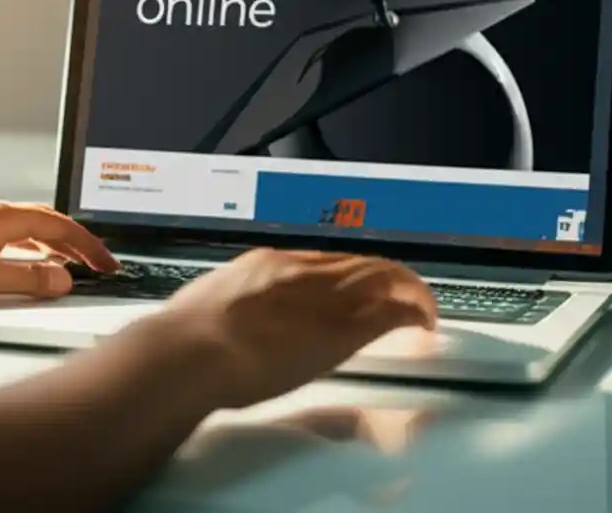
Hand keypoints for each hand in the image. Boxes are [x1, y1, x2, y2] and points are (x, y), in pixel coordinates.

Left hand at [0, 201, 118, 303]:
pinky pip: (13, 239)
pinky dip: (34, 250)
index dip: (88, 246)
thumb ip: (27, 281)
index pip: (60, 225)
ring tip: (74, 264)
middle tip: (100, 265)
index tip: (108, 264)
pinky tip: (31, 264)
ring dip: (57, 246)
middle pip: (49, 223)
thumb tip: (64, 281)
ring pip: (31, 230)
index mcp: (2, 217)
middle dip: (78, 243)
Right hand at [155, 248, 437, 408]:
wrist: (189, 351)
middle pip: (361, 263)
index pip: (326, 260)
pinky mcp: (340, 328)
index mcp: (269, 263)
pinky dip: (413, 312)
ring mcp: (323, 297)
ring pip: (384, 278)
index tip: (358, 287)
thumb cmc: (187, 341)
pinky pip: (390, 310)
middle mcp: (303, 272)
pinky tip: (424, 323)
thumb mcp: (211, 305)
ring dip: (408, 290)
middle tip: (404, 295)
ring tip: (422, 307)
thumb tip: (236, 319)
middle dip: (389, 277)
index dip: (350, 273)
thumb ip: (234, 305)